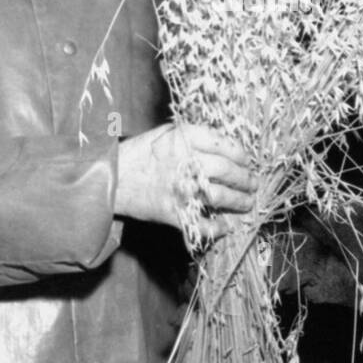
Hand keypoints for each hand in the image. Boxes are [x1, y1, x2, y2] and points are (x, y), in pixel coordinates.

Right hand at [115, 122, 256, 238]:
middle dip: (245, 179)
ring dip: (239, 202)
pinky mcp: (174, 213)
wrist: (110, 180)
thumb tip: (224, 145)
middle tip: (252, 183)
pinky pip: (203, 224)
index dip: (241, 154)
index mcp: (184, 139)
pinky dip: (218, 229)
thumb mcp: (164, 133)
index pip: (224, 144)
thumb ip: (193, 135)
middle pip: (227, 170)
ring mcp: (180, 190)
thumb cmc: (139, 154)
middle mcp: (185, 163)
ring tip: (247, 203)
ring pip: (221, 196)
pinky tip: (226, 227)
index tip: (246, 161)